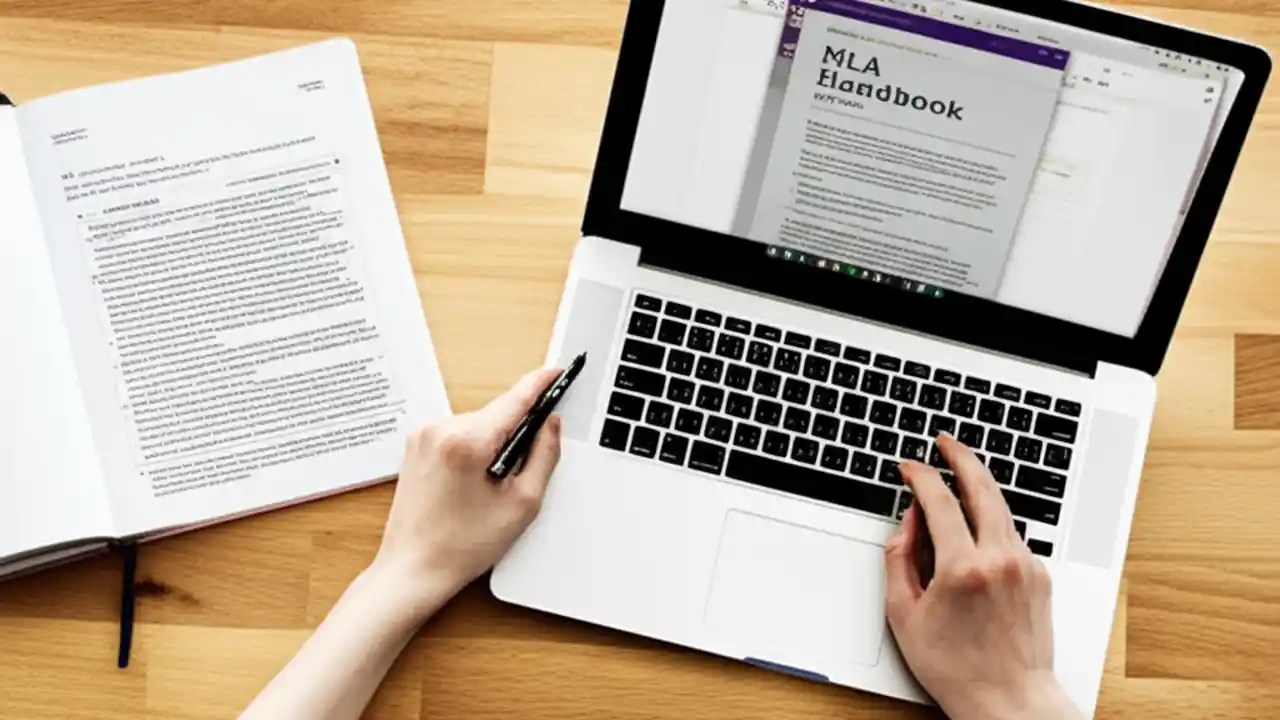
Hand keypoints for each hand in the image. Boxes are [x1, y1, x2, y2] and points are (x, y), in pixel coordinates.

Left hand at [371, 367, 562, 613]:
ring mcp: (423, 434)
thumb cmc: (462, 546)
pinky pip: (458, 433)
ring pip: (478, 424)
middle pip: (497, 414)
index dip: (541, 384)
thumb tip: (551, 424)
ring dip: (493, 444)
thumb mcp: (522, 503)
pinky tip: (471, 483)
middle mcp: (440, 428)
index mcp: (467, 441)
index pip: (515, 399)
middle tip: (520, 473)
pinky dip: (473, 448)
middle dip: (516, 433)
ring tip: (489, 488)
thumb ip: (544, 455)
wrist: (412, 568)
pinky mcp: (415, 443)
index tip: (558, 371)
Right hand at [884, 435, 1080, 719]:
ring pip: (1001, 508)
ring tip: (960, 475)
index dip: (921, 476)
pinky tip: (976, 528)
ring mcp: (1025, 566)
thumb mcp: (903, 615)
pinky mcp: (1040, 575)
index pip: (939, 502)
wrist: (1009, 700)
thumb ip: (898, 559)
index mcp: (963, 569)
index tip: (910, 466)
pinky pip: (1011, 534)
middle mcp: (1000, 560)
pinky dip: (992, 522)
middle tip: (946, 442)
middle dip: (961, 456)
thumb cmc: (955, 667)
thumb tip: (907, 522)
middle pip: (982, 487)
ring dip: (979, 485)